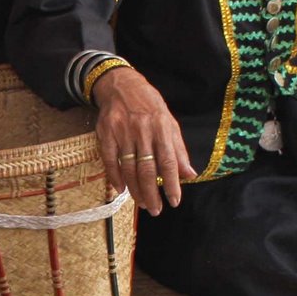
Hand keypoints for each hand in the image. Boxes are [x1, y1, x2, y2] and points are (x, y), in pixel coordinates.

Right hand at [91, 66, 195, 216]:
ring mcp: (123, 132)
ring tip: (142, 203)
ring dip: (135, 190)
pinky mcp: (106, 134)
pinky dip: (115, 177)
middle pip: (147, 169)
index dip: (171, 183)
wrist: (121, 85)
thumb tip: (189, 175)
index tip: (174, 201)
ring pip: (129, 168)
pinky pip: (110, 160)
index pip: (168, 161)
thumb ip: (179, 150)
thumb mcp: (169, 123)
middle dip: (151, 193)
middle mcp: (142, 131)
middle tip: (155, 210)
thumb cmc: (150, 106)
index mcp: (161, 128)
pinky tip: (121, 190)